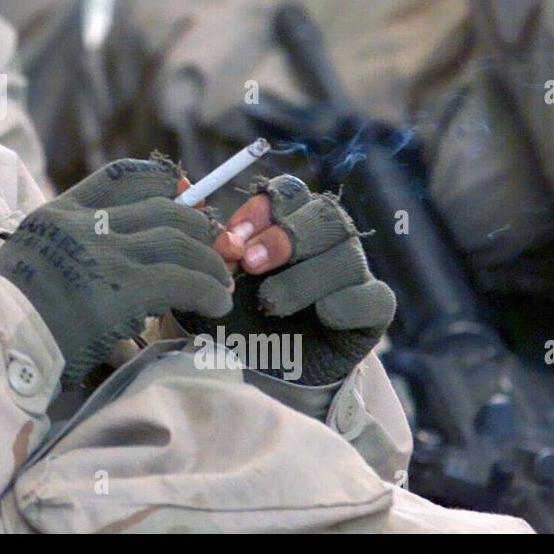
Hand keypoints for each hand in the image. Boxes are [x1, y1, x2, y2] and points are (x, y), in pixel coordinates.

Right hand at [0, 158, 232, 386]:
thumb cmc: (7, 311)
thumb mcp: (31, 256)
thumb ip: (68, 247)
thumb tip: (111, 260)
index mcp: (62, 212)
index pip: (122, 176)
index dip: (160, 181)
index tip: (180, 192)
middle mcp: (90, 224)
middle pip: (163, 208)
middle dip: (195, 226)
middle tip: (209, 246)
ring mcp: (110, 253)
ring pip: (181, 241)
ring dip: (210, 262)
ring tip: (220, 282)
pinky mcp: (127, 287)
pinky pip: (185, 280)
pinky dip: (209, 291)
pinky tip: (217, 305)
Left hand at [175, 175, 395, 385]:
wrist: (259, 370)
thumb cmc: (233, 315)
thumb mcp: (207, 278)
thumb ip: (198, 234)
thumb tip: (179, 182)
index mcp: (288, 220)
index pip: (287, 193)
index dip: (261, 211)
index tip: (231, 239)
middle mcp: (326, 238)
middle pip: (323, 215)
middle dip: (284, 237)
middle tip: (250, 265)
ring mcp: (353, 272)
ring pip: (345, 255)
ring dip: (304, 278)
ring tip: (271, 303)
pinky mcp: (372, 310)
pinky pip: (374, 296)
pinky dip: (346, 303)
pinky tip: (321, 315)